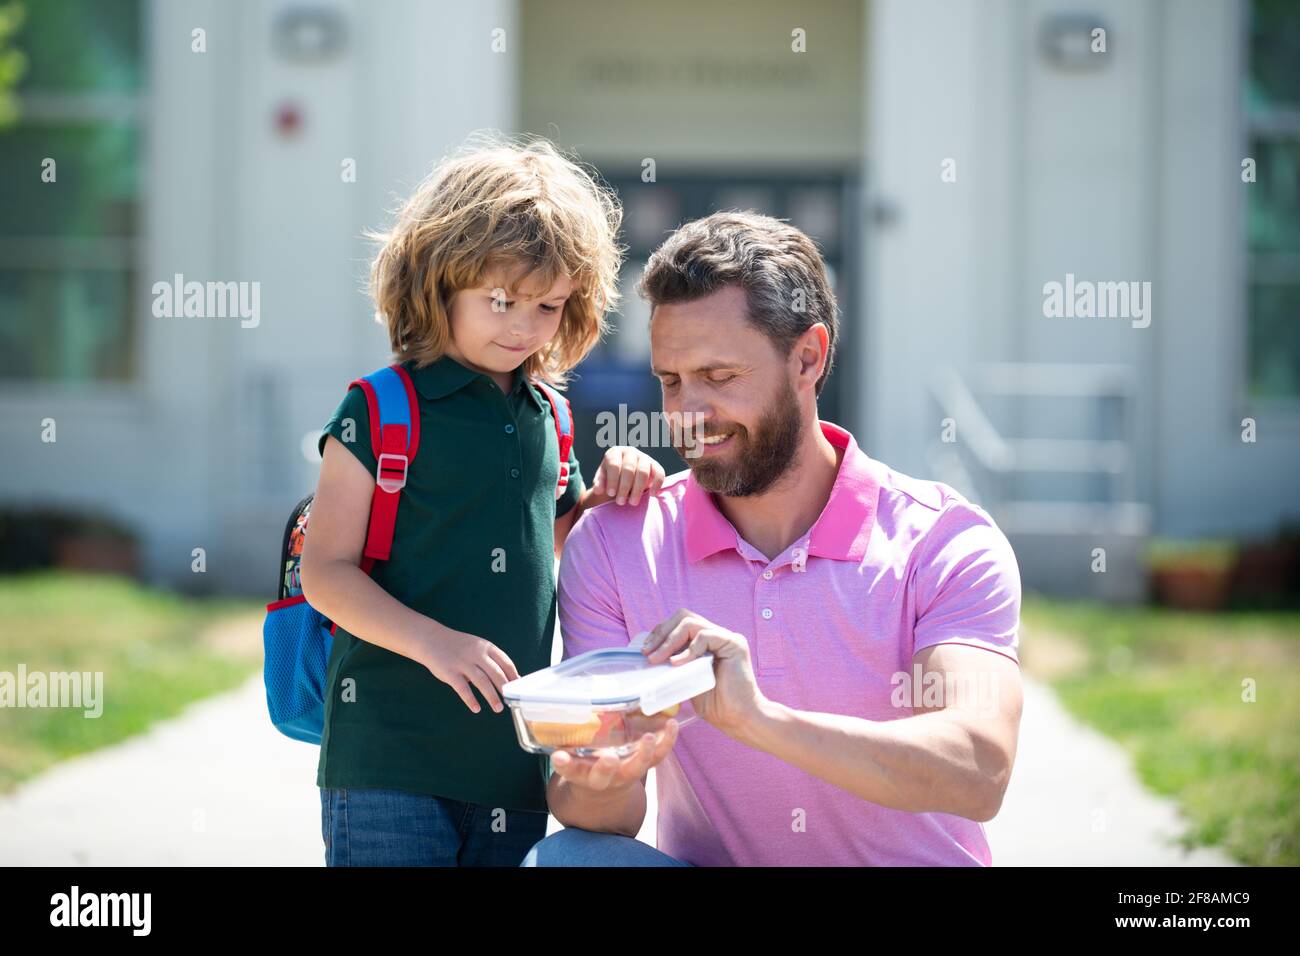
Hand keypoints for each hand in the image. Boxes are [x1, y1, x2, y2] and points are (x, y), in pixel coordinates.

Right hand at [416, 624, 519, 713]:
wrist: (432, 639)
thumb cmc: (459, 647)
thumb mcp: (477, 647)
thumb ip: (491, 660)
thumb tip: (509, 678)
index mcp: (486, 647)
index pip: (505, 662)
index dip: (513, 676)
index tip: (518, 687)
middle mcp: (476, 654)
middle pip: (495, 673)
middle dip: (505, 688)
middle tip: (510, 701)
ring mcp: (462, 663)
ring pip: (481, 682)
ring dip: (491, 696)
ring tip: (498, 708)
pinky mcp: (450, 672)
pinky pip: (462, 688)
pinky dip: (470, 699)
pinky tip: (476, 708)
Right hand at [550, 719, 679, 792]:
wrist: (605, 790)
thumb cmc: (584, 762)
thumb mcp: (571, 753)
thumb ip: (564, 737)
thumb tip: (550, 706)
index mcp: (580, 772)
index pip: (568, 769)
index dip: (564, 764)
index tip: (558, 756)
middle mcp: (603, 776)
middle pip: (603, 775)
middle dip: (605, 767)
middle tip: (609, 757)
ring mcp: (625, 772)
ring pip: (636, 768)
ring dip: (644, 753)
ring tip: (651, 736)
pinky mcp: (643, 766)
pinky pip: (658, 757)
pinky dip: (667, 742)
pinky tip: (672, 724)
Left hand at [590, 446, 665, 505]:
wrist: (624, 480)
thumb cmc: (611, 480)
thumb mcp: (602, 481)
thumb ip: (599, 484)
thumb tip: (598, 489)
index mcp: (614, 453)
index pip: (614, 464)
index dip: (612, 480)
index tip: (610, 494)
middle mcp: (630, 452)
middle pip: (629, 468)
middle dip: (624, 487)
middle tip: (620, 502)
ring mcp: (644, 457)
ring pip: (644, 471)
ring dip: (638, 489)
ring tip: (632, 502)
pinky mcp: (655, 465)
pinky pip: (659, 473)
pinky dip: (657, 484)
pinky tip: (652, 495)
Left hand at [643, 609, 765, 738]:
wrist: (738, 718)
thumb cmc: (715, 705)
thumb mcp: (686, 680)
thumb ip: (674, 665)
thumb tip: (648, 657)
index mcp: (707, 641)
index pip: (679, 623)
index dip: (661, 632)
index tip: (645, 650)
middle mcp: (717, 635)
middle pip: (684, 616)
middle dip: (662, 632)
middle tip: (647, 652)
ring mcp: (727, 637)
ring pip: (691, 623)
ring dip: (669, 640)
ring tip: (657, 659)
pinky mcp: (734, 643)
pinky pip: (705, 636)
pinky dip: (688, 649)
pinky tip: (677, 664)